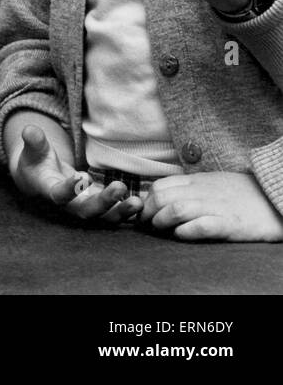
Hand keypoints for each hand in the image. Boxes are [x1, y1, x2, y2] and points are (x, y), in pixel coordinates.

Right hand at [10, 124, 140, 222]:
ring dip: (121, 212)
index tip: (81, 177)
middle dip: (104, 202)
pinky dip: (128, 212)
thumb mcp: (33, 150)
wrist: (40, 179)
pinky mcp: (98, 207)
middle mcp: (69, 205)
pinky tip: (143, 204)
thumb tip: (29, 130)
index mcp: (50, 191)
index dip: (69, 189)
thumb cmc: (37, 162)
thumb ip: (34, 141)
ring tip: (137, 202)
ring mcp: (85, 207)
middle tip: (120, 187)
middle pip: (86, 211)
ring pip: (103, 217)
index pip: (59, 194)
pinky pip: (114, 213)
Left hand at [140, 171, 282, 240]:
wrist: (273, 199)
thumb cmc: (241, 193)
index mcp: (197, 180)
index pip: (160, 185)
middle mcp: (203, 192)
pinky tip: (182, 234)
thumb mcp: (211, 181)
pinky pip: (201, 226)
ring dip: (162, 220)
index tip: (145, 211)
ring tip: (161, 228)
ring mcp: (216, 207)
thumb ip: (188, 186)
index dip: (147, 199)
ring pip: (177, 209)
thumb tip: (162, 195)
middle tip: (147, 223)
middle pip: (163, 197)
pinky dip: (186, 231)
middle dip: (149, 212)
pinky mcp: (229, 224)